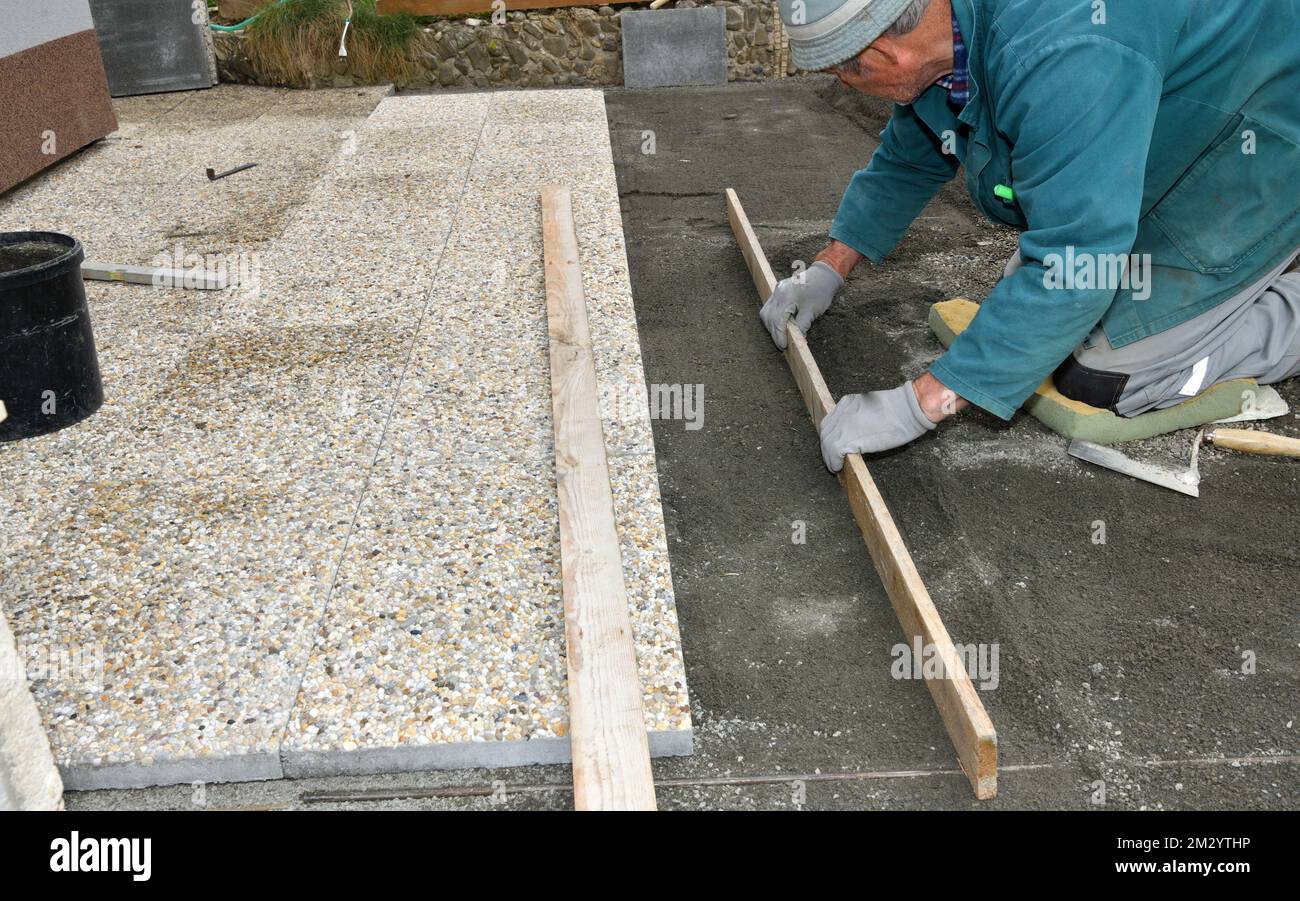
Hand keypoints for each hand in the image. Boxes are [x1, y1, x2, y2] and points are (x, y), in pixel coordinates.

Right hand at [759, 261, 842, 349]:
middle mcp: (778, 292)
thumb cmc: (821, 292)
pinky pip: (770, 307)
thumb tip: (796, 341)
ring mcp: (777, 290)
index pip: (777, 320)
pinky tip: (779, 325)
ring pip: (766, 312)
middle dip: (774, 332)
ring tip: (780, 336)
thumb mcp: (812, 312)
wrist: (824, 275)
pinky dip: (773, 318)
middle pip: (768, 317)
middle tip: (782, 344)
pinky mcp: (778, 290)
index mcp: (786, 296)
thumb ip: (802, 326)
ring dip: (771, 326)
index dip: (779, 335)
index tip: (783, 346)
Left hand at [818, 382, 936, 471]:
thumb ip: (859, 415)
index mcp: (847, 403)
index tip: (832, 445)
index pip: (829, 423)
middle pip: (826, 434)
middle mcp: (841, 413)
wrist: (907, 410)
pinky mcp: (847, 439)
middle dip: (826, 448)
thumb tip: (856, 429)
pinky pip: (834, 453)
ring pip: (827, 445)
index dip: (830, 436)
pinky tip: (838, 467)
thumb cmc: (899, 409)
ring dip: (829, 457)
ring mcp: (842, 426)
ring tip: (834, 466)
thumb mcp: (871, 407)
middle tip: (832, 458)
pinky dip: (833, 462)